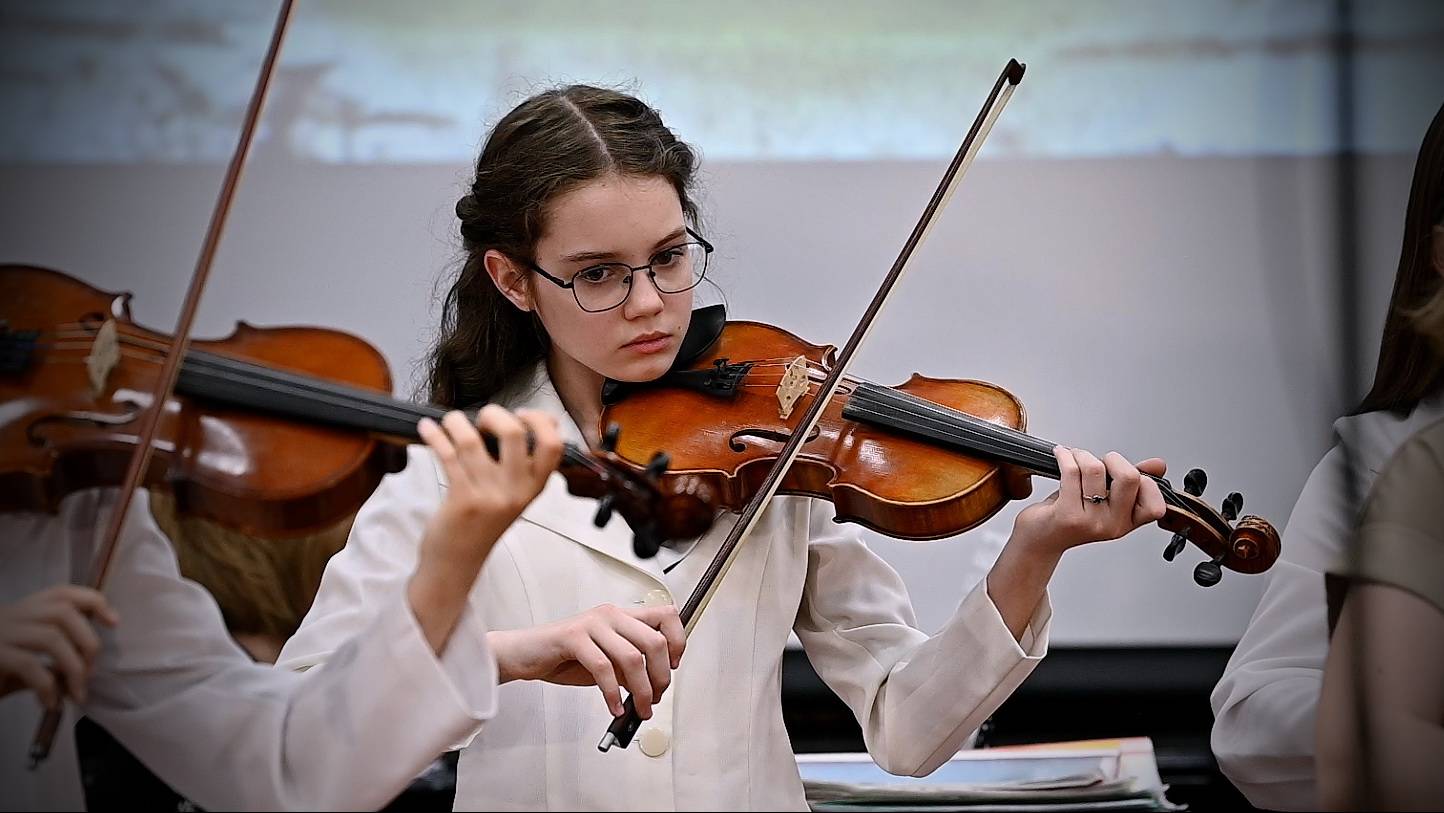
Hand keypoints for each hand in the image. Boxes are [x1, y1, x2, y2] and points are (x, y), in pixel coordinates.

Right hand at [0, 585, 118, 708]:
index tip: (113, 622)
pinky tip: (50, 703)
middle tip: (90, 673)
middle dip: (87, 642)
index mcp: (22, 611)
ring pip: (51, 638)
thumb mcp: (23, 662)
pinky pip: (30, 666)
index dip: (93, 602)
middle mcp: (10, 616)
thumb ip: (49, 659)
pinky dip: (48, 686)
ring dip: (73, 668)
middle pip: (63, 613)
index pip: (63, 593)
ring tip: (77, 694)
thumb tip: (84, 670)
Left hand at [416, 405, 563, 573]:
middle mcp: (516, 491)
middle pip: (514, 433)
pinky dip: (434, 436)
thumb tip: (521, 421)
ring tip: (450, 421)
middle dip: (494, 414)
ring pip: (472, 441)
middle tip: (482, 418)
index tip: (521, 413)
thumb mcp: (513, 496)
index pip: (553, 446)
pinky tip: (427, 429)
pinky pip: (447, 455)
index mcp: (533, 487)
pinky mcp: (462, 499)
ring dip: (456, 422)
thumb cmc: (482, 524)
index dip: (539, 421)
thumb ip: (520, 465)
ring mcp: (489, 495)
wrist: (458, 560)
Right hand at [487, 603, 685, 719]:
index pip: (666, 615)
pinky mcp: (573, 638)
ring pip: (632, 657)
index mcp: (622, 616)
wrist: (525, 654)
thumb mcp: (606, 661)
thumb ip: (629, 668)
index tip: (673, 666)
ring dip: (641, 691)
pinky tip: (614, 706)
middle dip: (661, 676)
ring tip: (638, 708)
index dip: (678, 641)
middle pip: (655, 640)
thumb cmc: (564, 656)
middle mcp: (610, 615)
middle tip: (655, 697)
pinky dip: (612, 693)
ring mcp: (592, 624)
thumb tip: (653, 686)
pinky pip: (603, 668)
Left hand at [1012, 447, 1166, 556]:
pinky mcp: (1068, 515)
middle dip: (1113, 459)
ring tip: (1075, 458)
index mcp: (1128, 521)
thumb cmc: (1070, 516)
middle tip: (1100, 461)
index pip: (1155, 503)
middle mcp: (1113, 525)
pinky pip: (1071, 471)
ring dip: (1082, 455)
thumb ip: (1134, 482)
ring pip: (1096, 469)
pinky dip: (1065, 456)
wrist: (1039, 539)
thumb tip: (1158, 466)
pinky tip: (1061, 455)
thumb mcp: (1106, 499)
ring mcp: (1091, 522)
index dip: (1143, 479)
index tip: (1123, 472)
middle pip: (1129, 477)